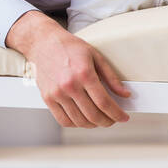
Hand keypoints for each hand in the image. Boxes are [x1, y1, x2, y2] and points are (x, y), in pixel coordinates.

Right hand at [5, 10, 131, 128]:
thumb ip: (111, 77)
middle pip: (93, 115)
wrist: (43, 43)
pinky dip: (76, 124)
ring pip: (79, 121)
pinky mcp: (47, 98)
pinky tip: (83, 119)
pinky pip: (63, 120)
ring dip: (93, 125)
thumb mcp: (95, 56)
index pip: (104, 102)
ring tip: (99, 120)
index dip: (117, 114)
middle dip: (108, 121)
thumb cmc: (69, 48)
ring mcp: (57, 93)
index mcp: (84, 73)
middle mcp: (69, 85)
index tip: (124, 117)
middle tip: (113, 119)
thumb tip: (124, 94)